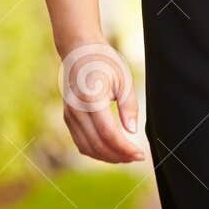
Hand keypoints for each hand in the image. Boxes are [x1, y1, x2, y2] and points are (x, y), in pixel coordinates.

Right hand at [58, 40, 146, 163]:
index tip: (140, 154)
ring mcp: (69, 115)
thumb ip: (129, 106)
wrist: (78, 50)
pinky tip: (111, 151)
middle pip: (97, 144)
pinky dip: (95, 151)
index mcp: (91, 98)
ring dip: (107, 157)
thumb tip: (132, 131)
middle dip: (119, 156)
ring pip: (87, 148)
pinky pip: (80, 142)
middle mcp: (76, 110)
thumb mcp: (123, 80)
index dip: (125, 148)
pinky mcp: (68, 118)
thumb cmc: (104, 61)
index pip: (108, 133)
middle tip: (136, 157)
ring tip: (126, 157)